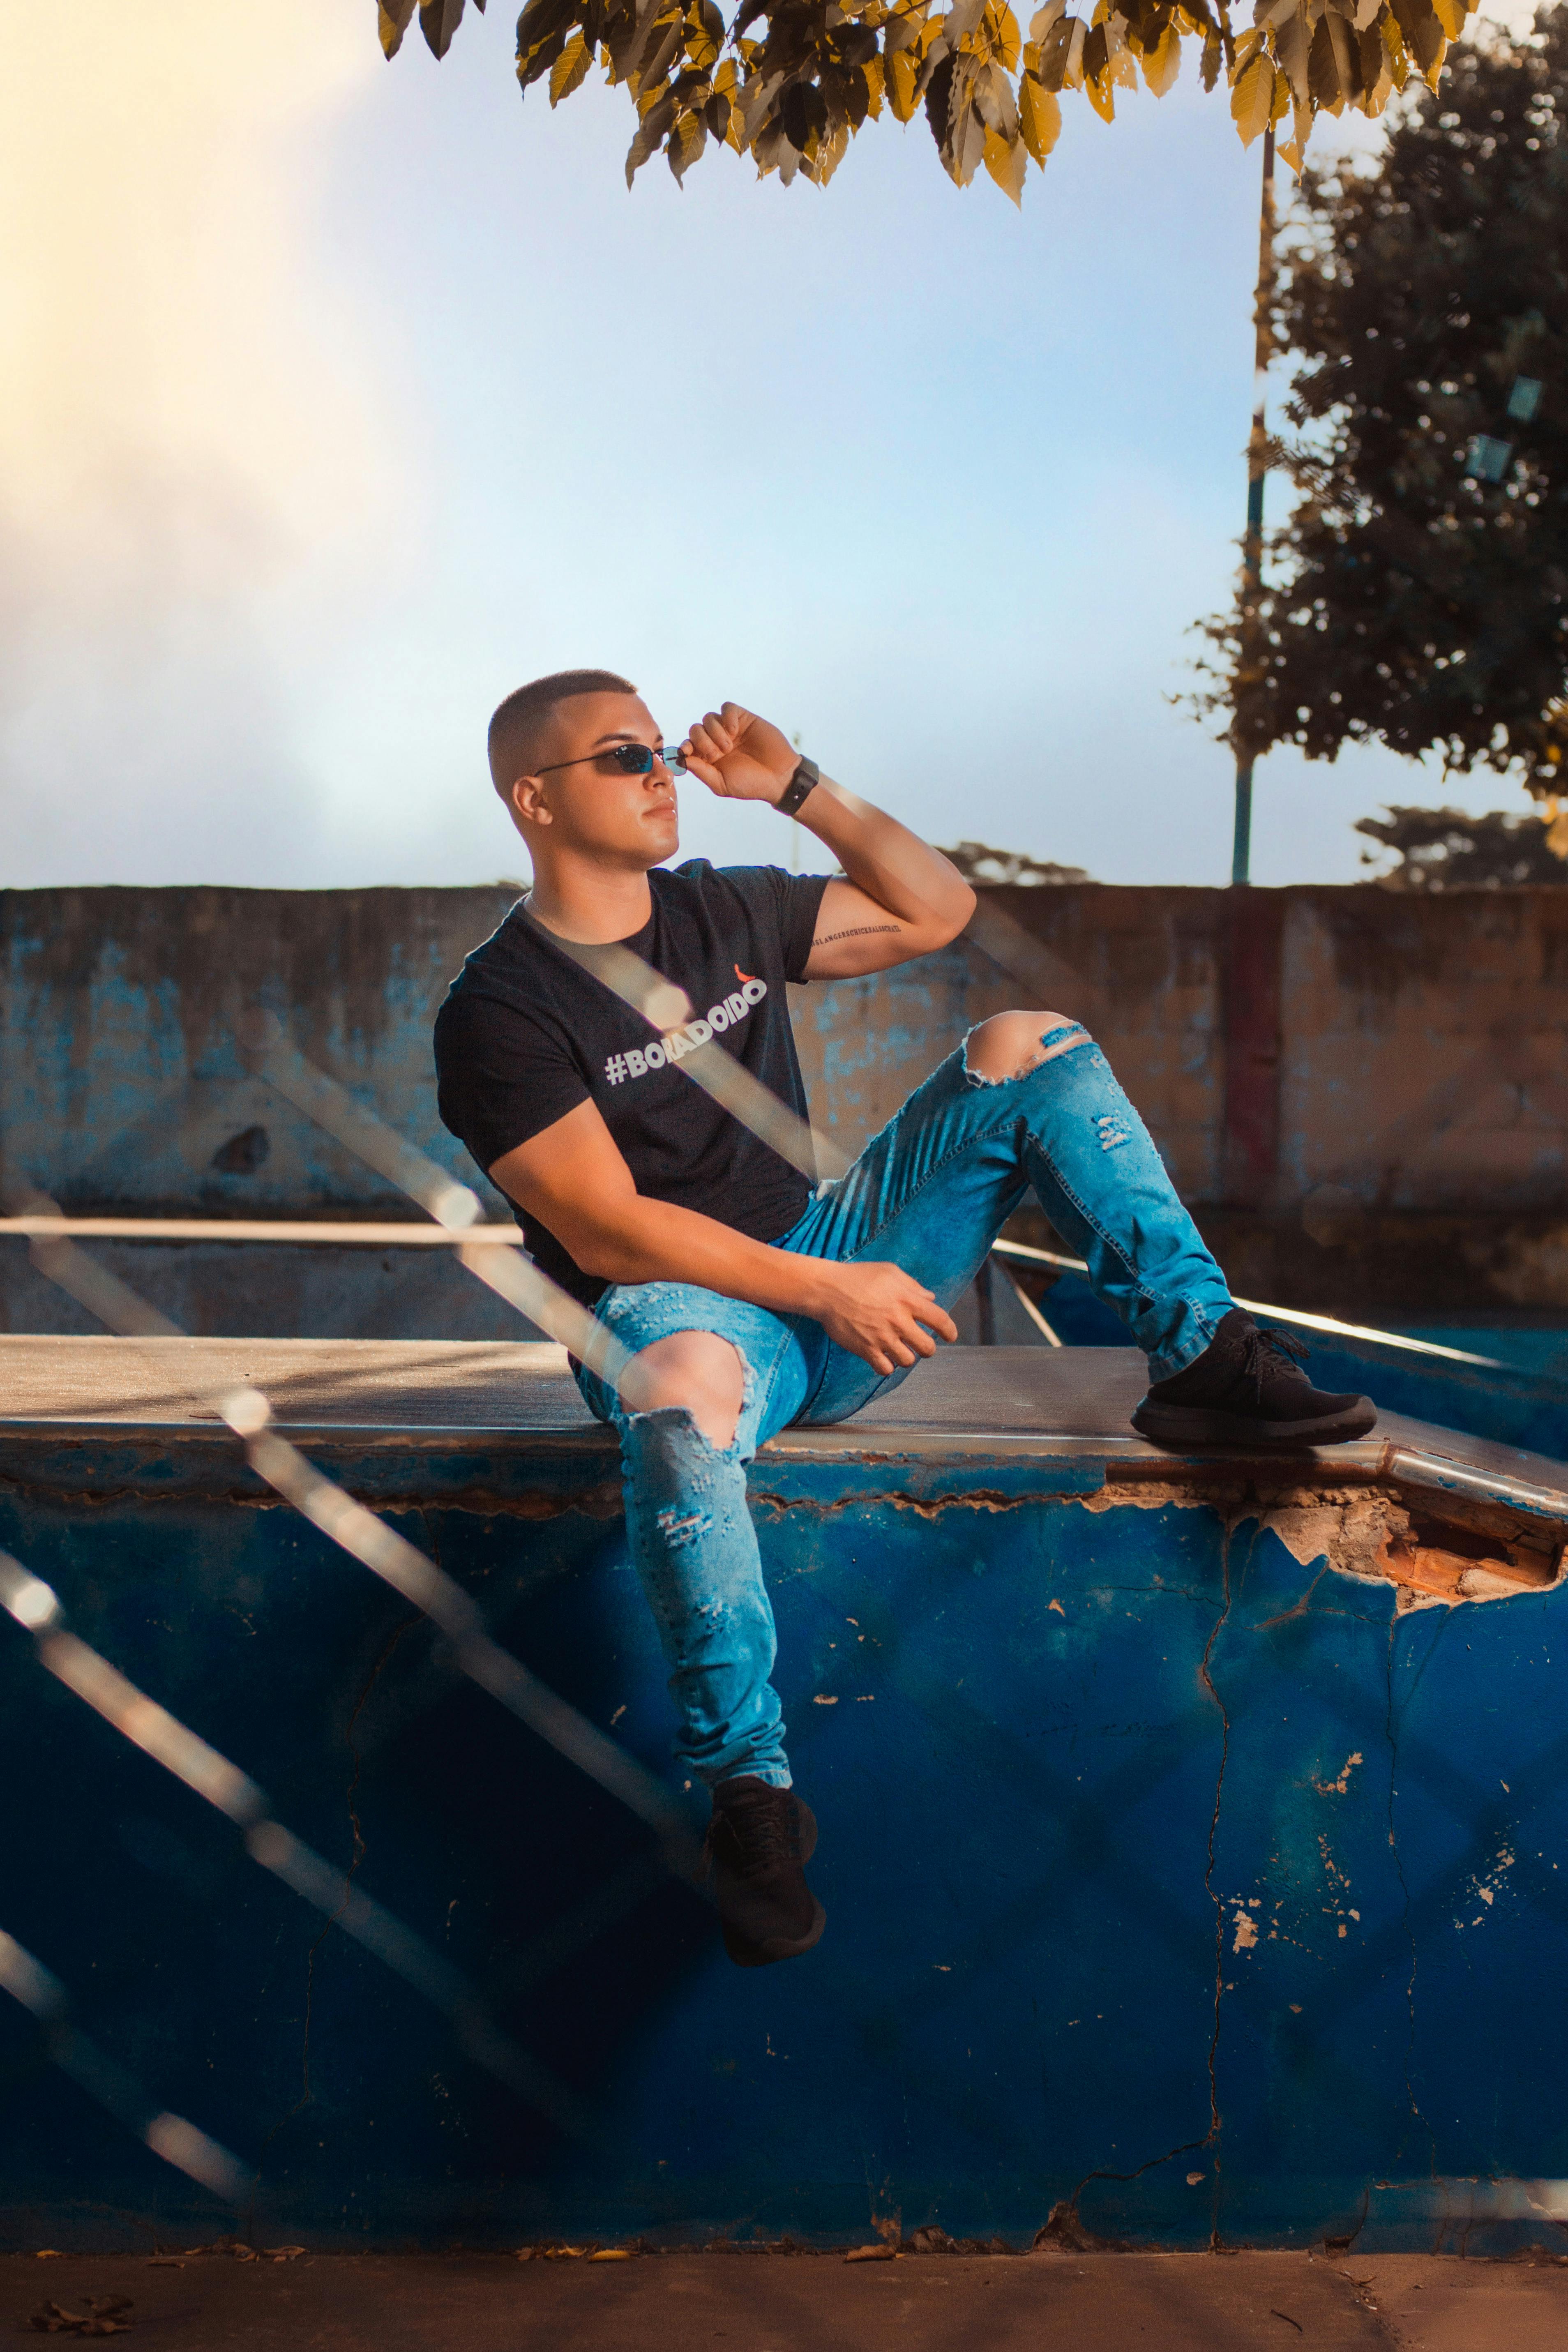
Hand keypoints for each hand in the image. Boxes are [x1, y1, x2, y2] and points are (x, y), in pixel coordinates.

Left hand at [681, 703, 797, 804]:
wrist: (779, 776)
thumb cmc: (751, 784)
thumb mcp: (721, 784)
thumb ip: (700, 771)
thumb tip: (681, 759)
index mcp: (709, 758)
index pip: (688, 745)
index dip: (684, 746)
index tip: (688, 751)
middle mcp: (716, 742)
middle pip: (695, 729)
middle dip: (701, 741)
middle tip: (717, 753)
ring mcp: (730, 729)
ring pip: (708, 718)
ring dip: (715, 732)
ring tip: (729, 746)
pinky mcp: (743, 718)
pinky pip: (726, 708)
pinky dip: (727, 717)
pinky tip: (735, 731)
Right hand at [805, 1259, 957, 1375]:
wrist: (827, 1289)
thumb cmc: (859, 1277)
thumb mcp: (890, 1272)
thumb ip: (913, 1286)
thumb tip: (931, 1297)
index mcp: (908, 1300)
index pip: (940, 1320)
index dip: (950, 1331)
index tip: (950, 1336)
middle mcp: (898, 1320)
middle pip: (928, 1348)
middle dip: (928, 1348)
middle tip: (920, 1344)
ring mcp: (882, 1337)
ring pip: (908, 1361)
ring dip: (907, 1357)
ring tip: (899, 1350)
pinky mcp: (865, 1349)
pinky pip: (885, 1369)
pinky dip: (887, 1366)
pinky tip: (883, 1358)